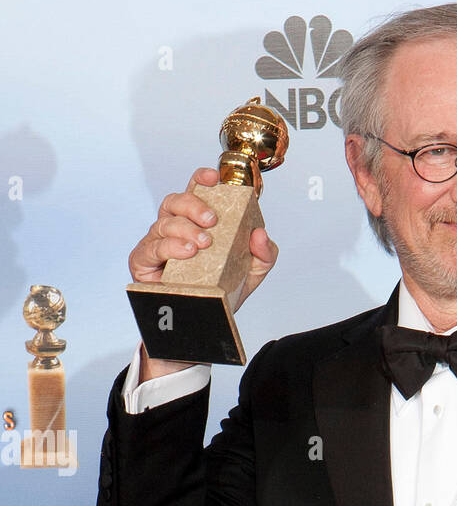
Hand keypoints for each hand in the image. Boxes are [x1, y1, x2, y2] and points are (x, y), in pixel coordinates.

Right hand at [128, 167, 278, 381]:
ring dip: (185, 228)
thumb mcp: (251, 274)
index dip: (200, 180)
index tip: (213, 177)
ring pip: (163, 222)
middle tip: (212, 221)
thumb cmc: (221, 293)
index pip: (194, 192)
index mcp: (195, 223)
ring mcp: (156, 244)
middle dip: (193, 204)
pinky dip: (170, 247)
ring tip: (203, 244)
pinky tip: (186, 252)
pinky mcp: (143, 263)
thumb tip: (260, 235)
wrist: (203, 328)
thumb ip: (263, 255)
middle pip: (174, 201)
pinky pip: (151, 248)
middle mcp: (173, 229)